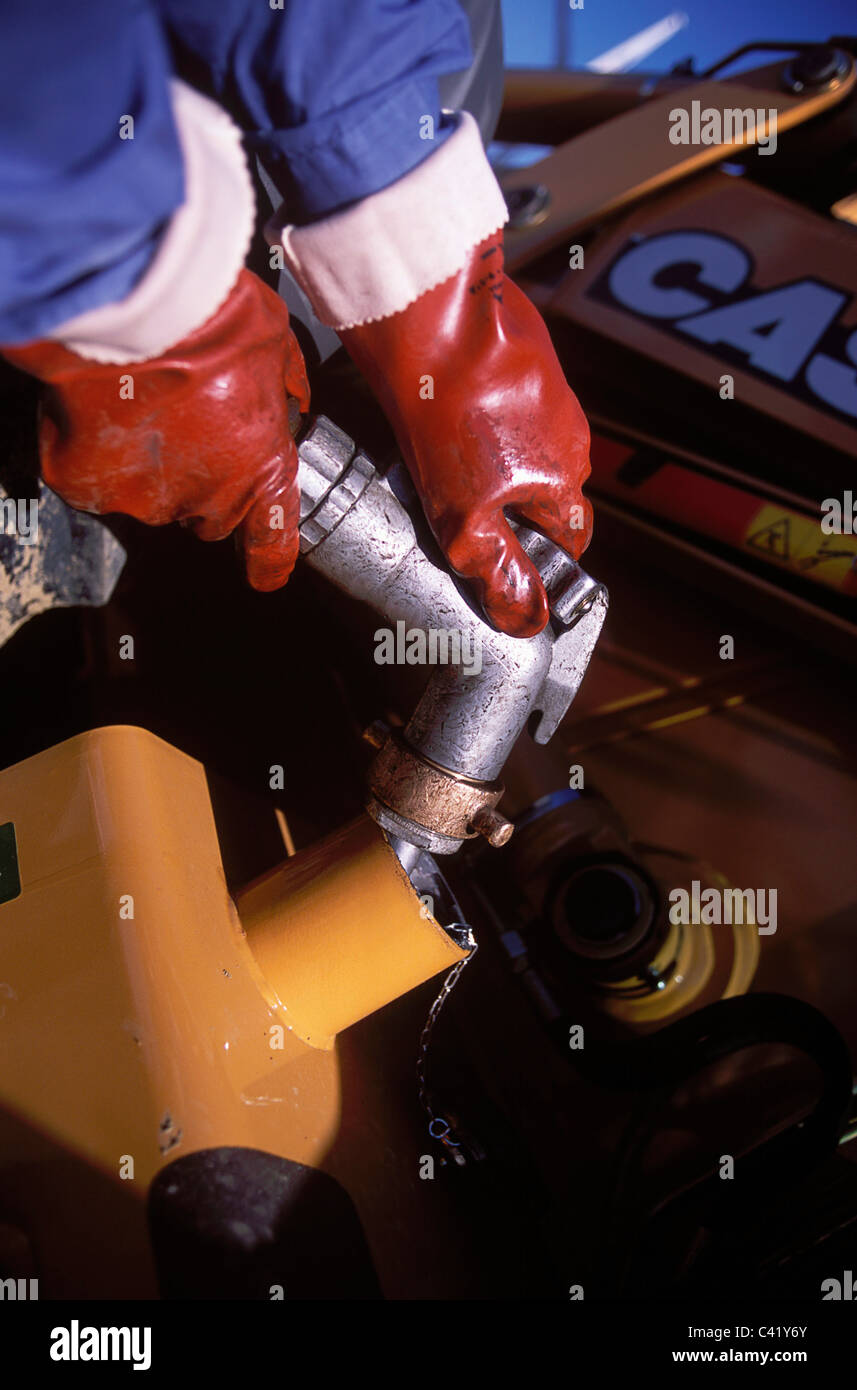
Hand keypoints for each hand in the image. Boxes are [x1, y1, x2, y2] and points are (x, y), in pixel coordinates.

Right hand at [2, 270, 309, 590]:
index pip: (271, 546)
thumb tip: (292, 396)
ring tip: (145, 404)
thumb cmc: (213, 316)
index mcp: (261, 472)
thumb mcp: (276, 341)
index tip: (266, 573)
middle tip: (189, 422)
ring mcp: (144, 499)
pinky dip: (100, 453)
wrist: (135, 300)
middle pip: (207, 515)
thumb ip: (286, 383)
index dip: (268, 563)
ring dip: (151, 463)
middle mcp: (206, 499)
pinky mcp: (89, 485)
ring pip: (151, 496)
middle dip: (203, 479)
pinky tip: (104, 412)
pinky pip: (96, 479)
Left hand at [340, 235, 591, 636]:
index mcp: (566, 477)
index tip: (509, 563)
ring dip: (490, 454)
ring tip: (437, 456)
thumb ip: (498, 573)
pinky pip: (502, 397)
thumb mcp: (466, 519)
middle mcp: (569, 431)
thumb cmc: (453, 411)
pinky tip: (435, 412)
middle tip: (455, 504)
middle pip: (544, 487)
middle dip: (507, 501)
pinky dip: (475, 411)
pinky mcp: (518, 349)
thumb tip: (527, 622)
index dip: (538, 556)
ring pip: (522, 440)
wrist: (433, 314)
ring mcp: (547, 386)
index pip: (570, 537)